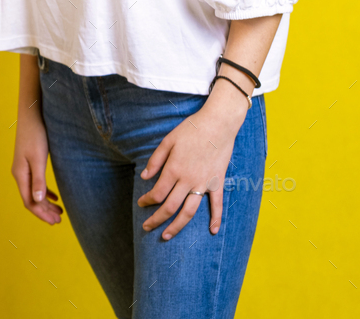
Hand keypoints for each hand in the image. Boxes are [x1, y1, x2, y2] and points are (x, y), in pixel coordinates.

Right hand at [11, 108, 62, 224]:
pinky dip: (45, 192)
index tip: (54, 222)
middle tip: (59, 220)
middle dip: (45, 211)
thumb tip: (37, 201)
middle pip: (32, 199)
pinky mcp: (30, 161)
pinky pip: (37, 182)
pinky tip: (55, 196)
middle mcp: (20, 173)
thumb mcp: (38, 157)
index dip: (41, 213)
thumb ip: (38, 179)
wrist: (32, 113)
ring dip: (46, 203)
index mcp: (20, 174)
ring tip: (59, 212)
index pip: (29, 202)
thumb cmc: (36, 133)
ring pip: (35, 192)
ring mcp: (24, 167)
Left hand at [137, 88, 246, 239]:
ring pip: (189, 212)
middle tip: (147, 227)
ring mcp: (203, 184)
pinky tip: (212, 231)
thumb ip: (156, 160)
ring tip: (166, 236)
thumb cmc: (192, 129)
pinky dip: (216, 219)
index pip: (157, 193)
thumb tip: (145, 177)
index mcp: (174, 169)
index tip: (141, 203)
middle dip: (156, 220)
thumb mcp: (169, 140)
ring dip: (177, 227)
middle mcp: (188, 181)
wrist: (218, 123)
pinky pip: (217, 205)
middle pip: (170, 207)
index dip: (146, 201)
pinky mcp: (217, 182)